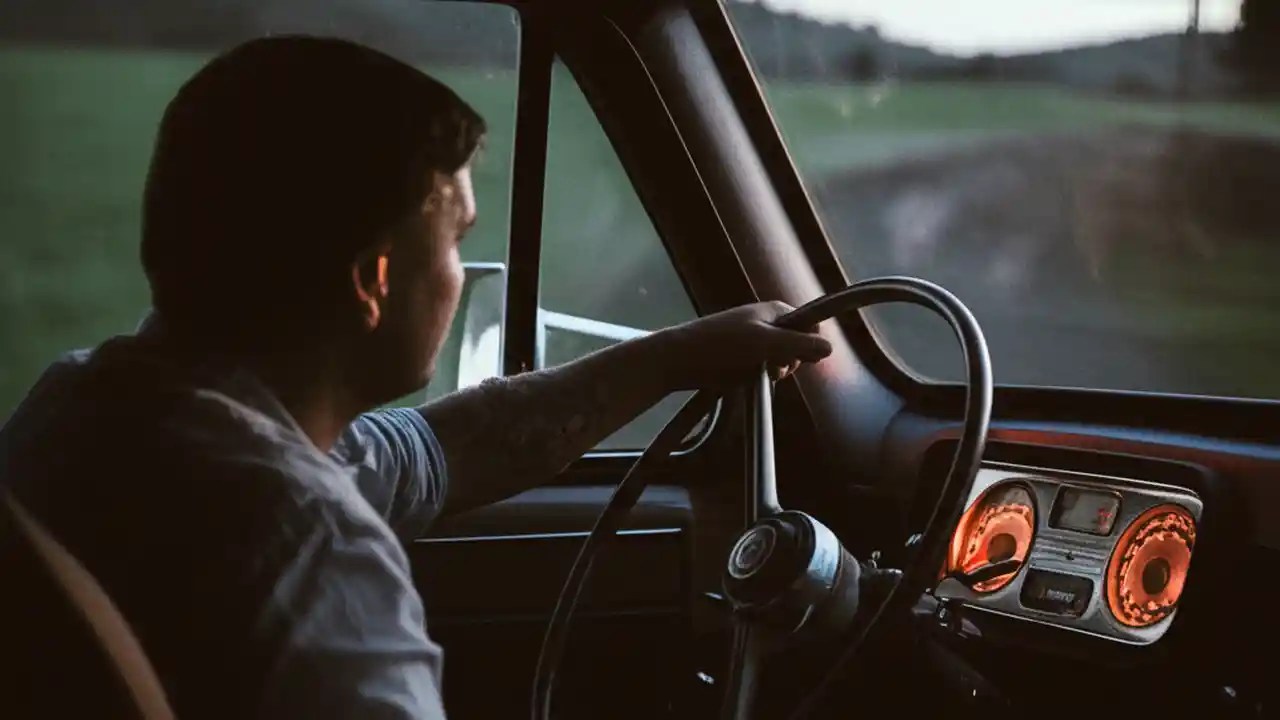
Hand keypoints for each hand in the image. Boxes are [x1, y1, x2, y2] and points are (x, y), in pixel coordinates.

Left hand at [658, 301, 832, 389]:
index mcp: (777, 312)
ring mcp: (759, 344)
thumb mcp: (764, 341)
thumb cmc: (722, 344)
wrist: (682, 359)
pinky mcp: (748, 362)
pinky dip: (765, 377)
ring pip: (785, 361)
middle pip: (800, 346)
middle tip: (775, 365)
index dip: (810, 342)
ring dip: (778, 371)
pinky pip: (768, 371)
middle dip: (792, 360)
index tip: (802, 355)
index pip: (810, 325)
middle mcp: (771, 326)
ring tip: (762, 372)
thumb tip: (831, 348)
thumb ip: (798, 344)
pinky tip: (754, 379)